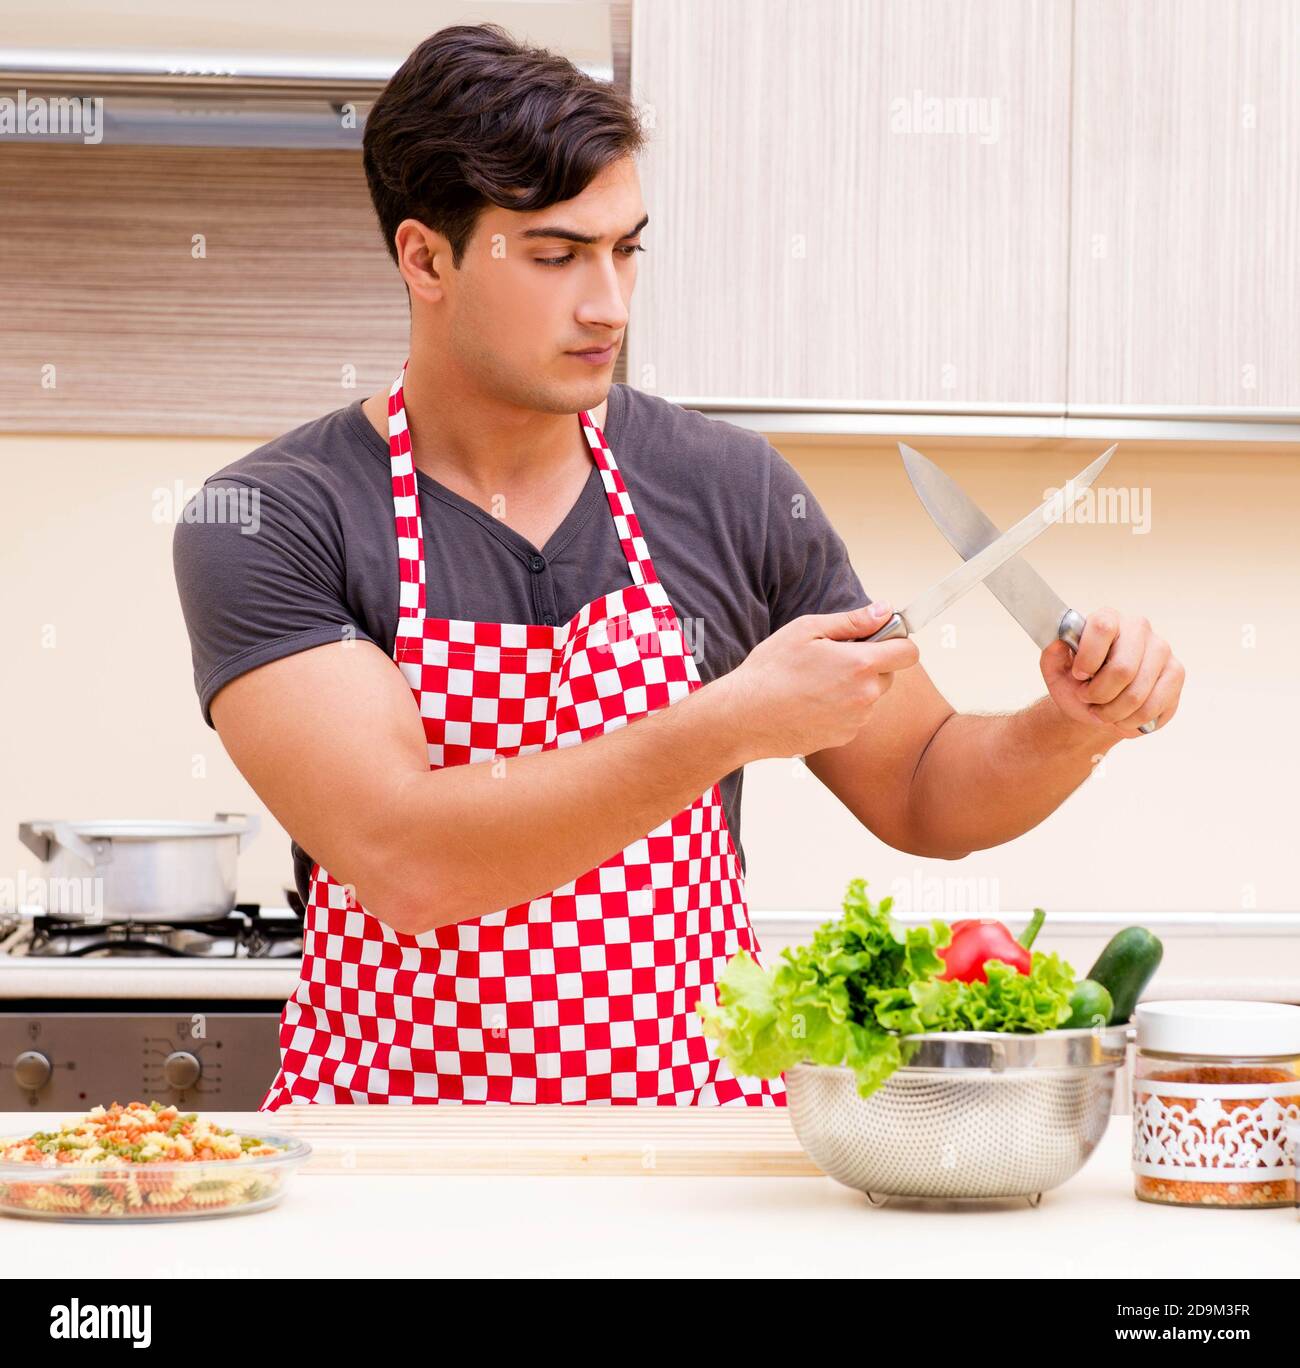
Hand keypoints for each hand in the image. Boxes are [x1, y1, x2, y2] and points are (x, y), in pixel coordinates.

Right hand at [720, 600, 919, 759]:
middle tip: (832, 659)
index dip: (897, 641)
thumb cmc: (770, 671)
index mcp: (860, 664)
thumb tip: (884, 611)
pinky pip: (854, 716)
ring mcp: (856, 720)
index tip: (879, 638)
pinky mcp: (844, 737)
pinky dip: (840, 708)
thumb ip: (852, 621)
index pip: (908, 652)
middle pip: (888, 674)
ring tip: (815, 682)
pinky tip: (811, 702)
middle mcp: (866, 695)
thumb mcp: (807, 630)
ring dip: (854, 687)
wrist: (745, 716)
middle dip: (869, 664)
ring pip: (869, 696)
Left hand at [1040, 608, 1183, 738]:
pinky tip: (1122, 717)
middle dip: (1099, 695)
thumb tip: (1058, 643)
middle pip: (1123, 669)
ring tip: (1102, 712)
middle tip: (1088, 699)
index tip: (1078, 675)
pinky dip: (1130, 721)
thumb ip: (1051, 656)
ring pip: (1137, 694)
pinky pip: (1153, 707)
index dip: (1088, 659)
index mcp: (1108, 618)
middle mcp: (1138, 628)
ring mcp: (1162, 650)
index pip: (1102, 627)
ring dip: (1112, 712)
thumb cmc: (1078, 683)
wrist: (1097, 704)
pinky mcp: (1176, 674)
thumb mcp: (1055, 672)